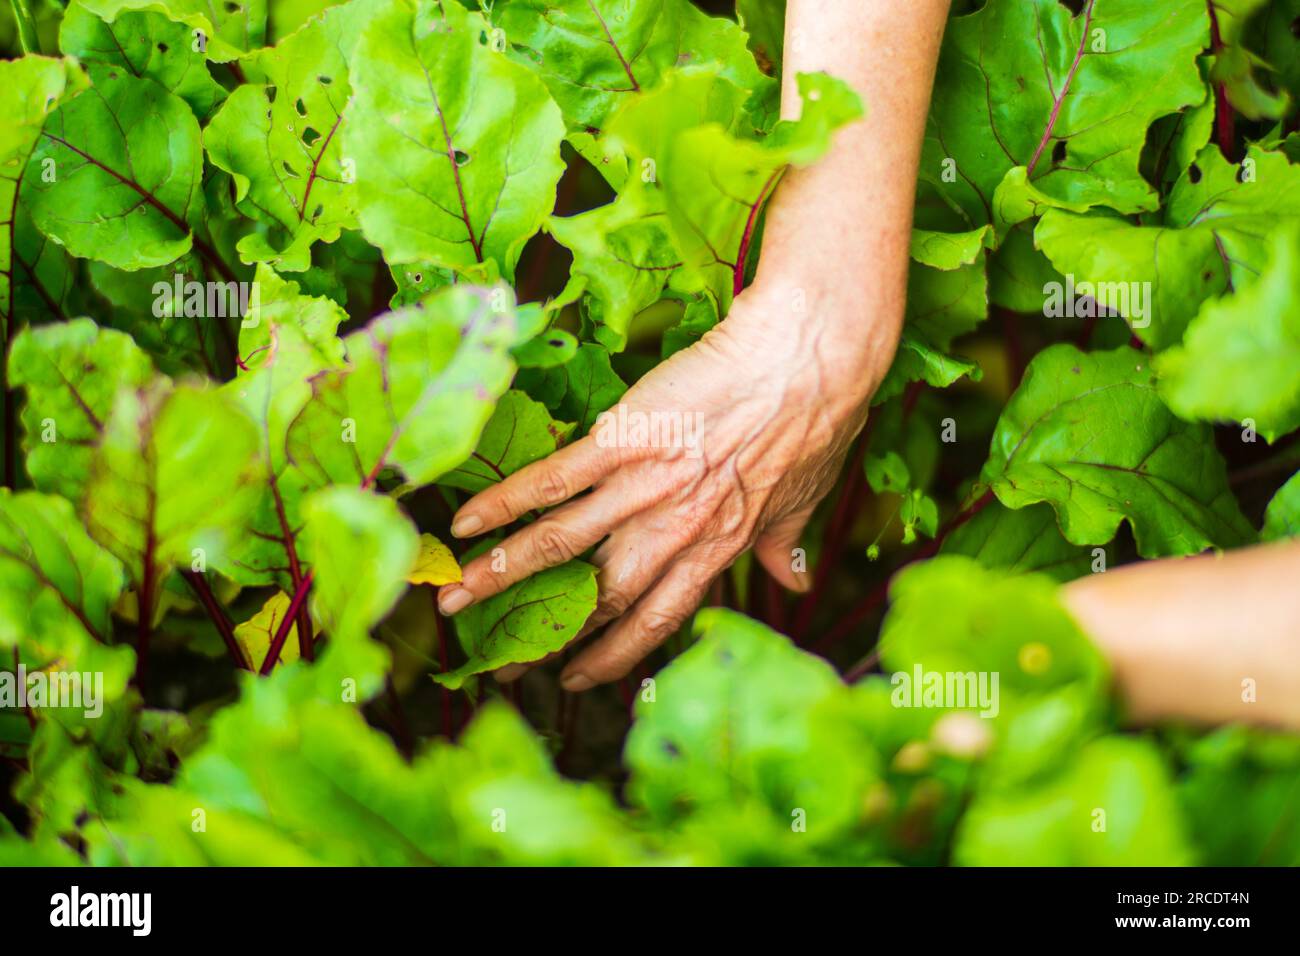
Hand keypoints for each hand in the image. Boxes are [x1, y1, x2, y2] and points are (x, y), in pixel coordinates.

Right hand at [436, 279, 891, 689]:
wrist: (808, 357)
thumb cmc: (815, 422)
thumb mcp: (804, 498)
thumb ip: (783, 545)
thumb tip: (793, 583)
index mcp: (716, 548)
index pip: (654, 619)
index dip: (611, 654)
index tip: (575, 678)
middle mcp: (674, 530)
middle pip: (595, 597)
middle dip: (542, 635)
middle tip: (496, 660)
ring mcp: (644, 484)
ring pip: (561, 544)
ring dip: (503, 575)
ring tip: (455, 598)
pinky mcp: (622, 436)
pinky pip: (553, 479)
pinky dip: (506, 502)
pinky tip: (466, 522)